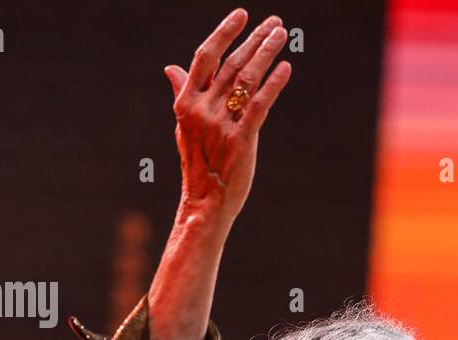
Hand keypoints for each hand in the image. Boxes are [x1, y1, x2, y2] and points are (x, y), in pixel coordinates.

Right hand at [163, 9, 291, 224]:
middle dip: (255, 38)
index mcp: (186, 102)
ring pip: (247, 78)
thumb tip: (171, 68)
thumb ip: (182, 93)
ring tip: (282, 35)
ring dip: (267, 53)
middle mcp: (202, 109)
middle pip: (232, 63)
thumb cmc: (199, 164)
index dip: (224, 33)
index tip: (242, 15)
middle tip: (275, 22)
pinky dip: (274, 84)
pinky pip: (260, 104)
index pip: (206, 57)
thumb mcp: (185, 126)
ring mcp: (221, 124)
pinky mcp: (241, 140)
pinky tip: (286, 68)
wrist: (205, 203)